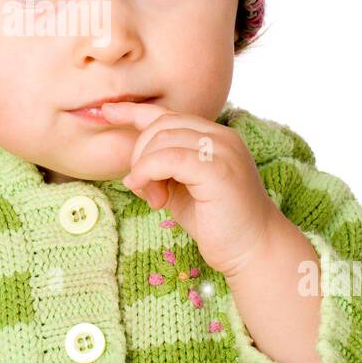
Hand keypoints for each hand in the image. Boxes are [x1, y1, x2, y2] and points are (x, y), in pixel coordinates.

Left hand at [100, 100, 293, 279]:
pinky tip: (153, 196)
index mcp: (214, 137)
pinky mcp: (218, 170)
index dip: (134, 112)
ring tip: (154, 199)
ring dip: (145, 169)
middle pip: (160, 125)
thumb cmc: (219, 223)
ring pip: (162, 139)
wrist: (254, 250)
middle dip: (140, 155)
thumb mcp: (182, 189)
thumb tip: (133, 167)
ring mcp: (222, 150)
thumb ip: (163, 170)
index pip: (168, 114)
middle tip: (145, 190)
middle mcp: (221, 136)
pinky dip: (149, 173)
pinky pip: (169, 158)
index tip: (107, 112)